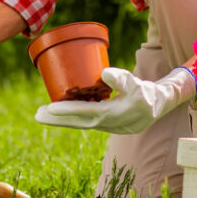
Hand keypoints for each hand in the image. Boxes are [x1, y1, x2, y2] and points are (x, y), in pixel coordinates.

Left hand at [34, 67, 195, 133]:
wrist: (159, 105)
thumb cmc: (148, 93)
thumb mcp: (138, 84)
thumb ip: (122, 79)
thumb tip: (103, 73)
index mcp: (113, 115)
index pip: (85, 114)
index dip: (67, 111)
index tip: (49, 108)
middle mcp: (106, 123)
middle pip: (77, 122)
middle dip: (57, 119)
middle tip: (37, 114)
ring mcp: (105, 124)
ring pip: (79, 122)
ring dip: (61, 119)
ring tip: (42, 113)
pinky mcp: (105, 120)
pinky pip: (84, 119)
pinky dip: (71, 116)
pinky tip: (60, 110)